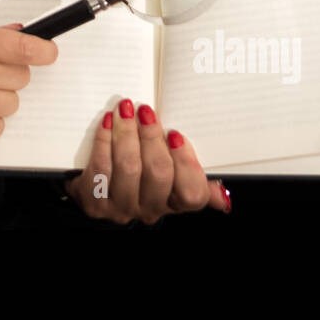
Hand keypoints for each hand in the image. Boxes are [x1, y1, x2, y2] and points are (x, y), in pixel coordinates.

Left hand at [63, 98, 230, 224]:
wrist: (96, 188)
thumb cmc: (140, 170)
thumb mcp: (171, 174)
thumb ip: (194, 178)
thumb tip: (224, 196)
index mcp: (176, 202)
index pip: (192, 193)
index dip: (186, 163)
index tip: (176, 134)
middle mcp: (151, 209)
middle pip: (158, 174)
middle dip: (151, 136)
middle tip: (145, 110)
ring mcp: (122, 208)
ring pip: (128, 168)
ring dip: (126, 133)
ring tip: (125, 109)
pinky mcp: (95, 202)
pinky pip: (100, 168)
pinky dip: (103, 141)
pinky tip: (107, 122)